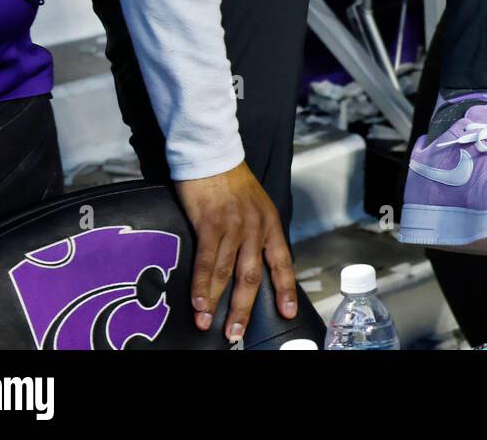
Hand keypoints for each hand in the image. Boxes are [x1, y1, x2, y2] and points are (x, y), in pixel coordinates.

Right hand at [176, 162, 297, 341]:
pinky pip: (207, 259)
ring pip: (226, 272)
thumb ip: (255, 233)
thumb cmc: (231, 181)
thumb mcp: (255, 204)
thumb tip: (248, 263)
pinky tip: (198, 300)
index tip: (287, 312)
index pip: (282, 261)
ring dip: (216, 302)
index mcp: (269, 223)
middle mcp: (255, 227)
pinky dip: (202, 283)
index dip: (285, 289)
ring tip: (208, 323)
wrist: (213, 154)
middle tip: (236, 332)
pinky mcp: (211, 222)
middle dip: (243, 309)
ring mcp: (233, 225)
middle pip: (251, 276)